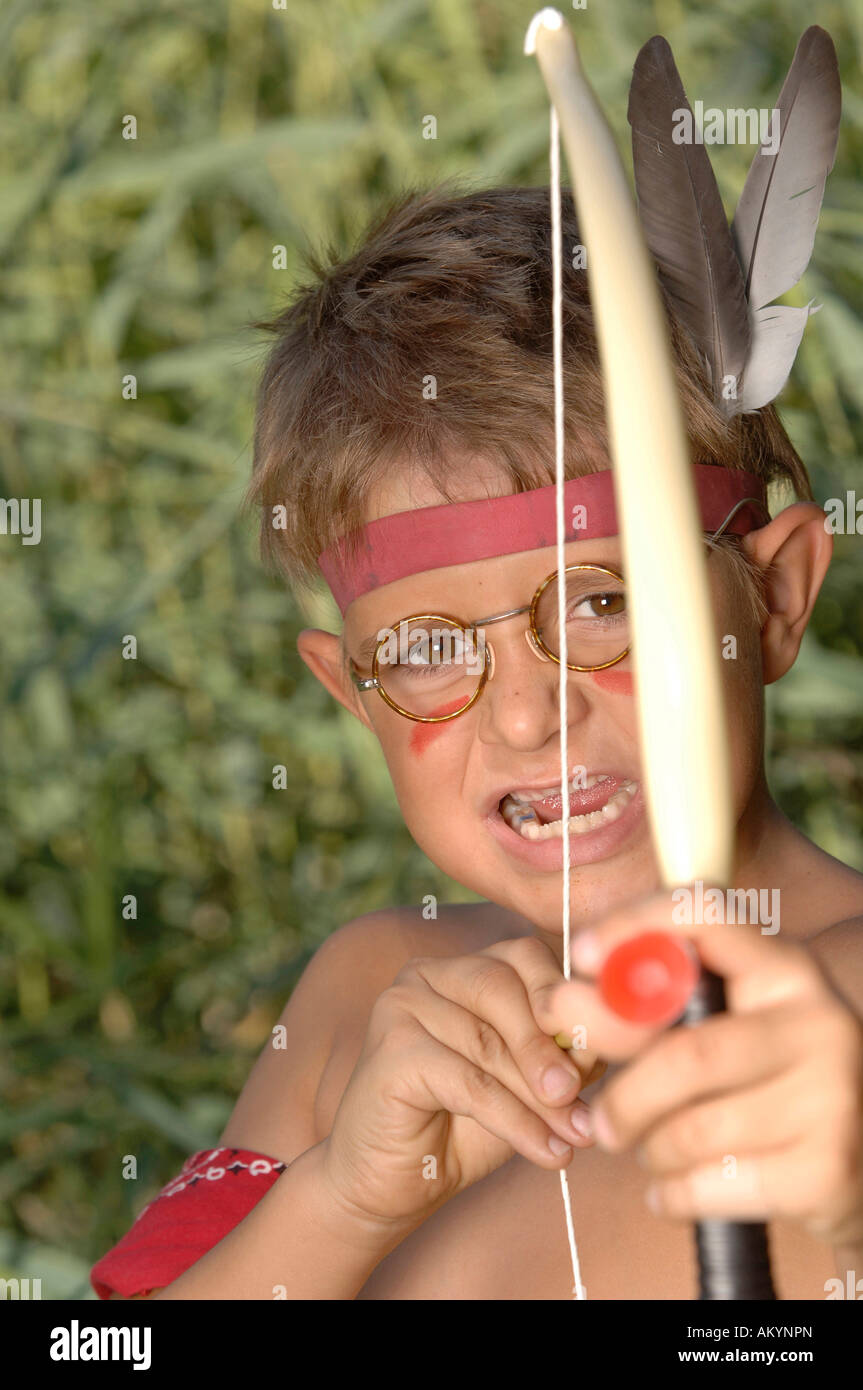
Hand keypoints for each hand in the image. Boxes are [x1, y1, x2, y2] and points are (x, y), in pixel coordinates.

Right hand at [319, 935, 599, 1233]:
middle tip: (582, 1098)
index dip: (565, 1004)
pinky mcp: (391, 1048)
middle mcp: (428, 973)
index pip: (526, 957)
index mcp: (464, 967)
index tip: (601, 1055)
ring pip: (488, 1042)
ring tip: (574, 1136)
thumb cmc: (461, 1128)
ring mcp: (402, 1005)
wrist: (388, 1183)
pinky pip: (470, 1081)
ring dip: (538, 1097)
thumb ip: (559, 1058)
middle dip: (549, 1047)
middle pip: (503, 989)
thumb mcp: (524, 1086)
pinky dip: (515, 1120)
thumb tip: (607, 1048)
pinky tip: (547, 1151)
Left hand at [547, 890, 862, 1248]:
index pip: (707, 916)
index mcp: (786, 970)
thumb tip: (562, 1001)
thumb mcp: (730, 1023)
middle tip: (599, 1119)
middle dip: (625, 1095)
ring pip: (691, 1128)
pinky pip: (710, 1185)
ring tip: (645, 1151)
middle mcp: (817, 1021)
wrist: (859, 1161)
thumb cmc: (767, 1081)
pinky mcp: (825, 1170)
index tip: (579, 953)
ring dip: (646, 1148)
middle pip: (685, 1053)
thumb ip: (654, 1008)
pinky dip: (670, 1194)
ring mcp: (829, 1096)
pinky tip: (671, 1188)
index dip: (633, 927)